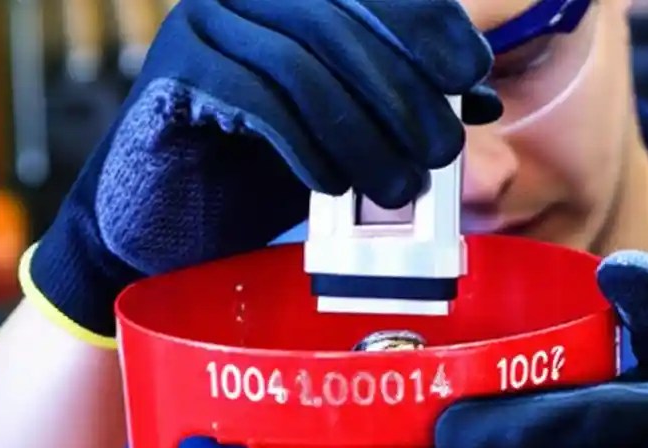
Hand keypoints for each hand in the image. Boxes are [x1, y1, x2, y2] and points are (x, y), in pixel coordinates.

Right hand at [22, 0, 500, 345]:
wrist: (167, 225)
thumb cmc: (261, 172)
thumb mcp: (347, 135)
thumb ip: (403, 108)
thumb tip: (480, 98)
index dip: (429, 23)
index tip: (472, 72)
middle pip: (342, 23)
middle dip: (404, 93)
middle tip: (440, 151)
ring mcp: (202, 25)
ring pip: (302, 66)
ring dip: (363, 133)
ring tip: (399, 188)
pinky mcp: (173, 73)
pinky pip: (252, 99)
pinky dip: (303, 144)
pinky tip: (331, 185)